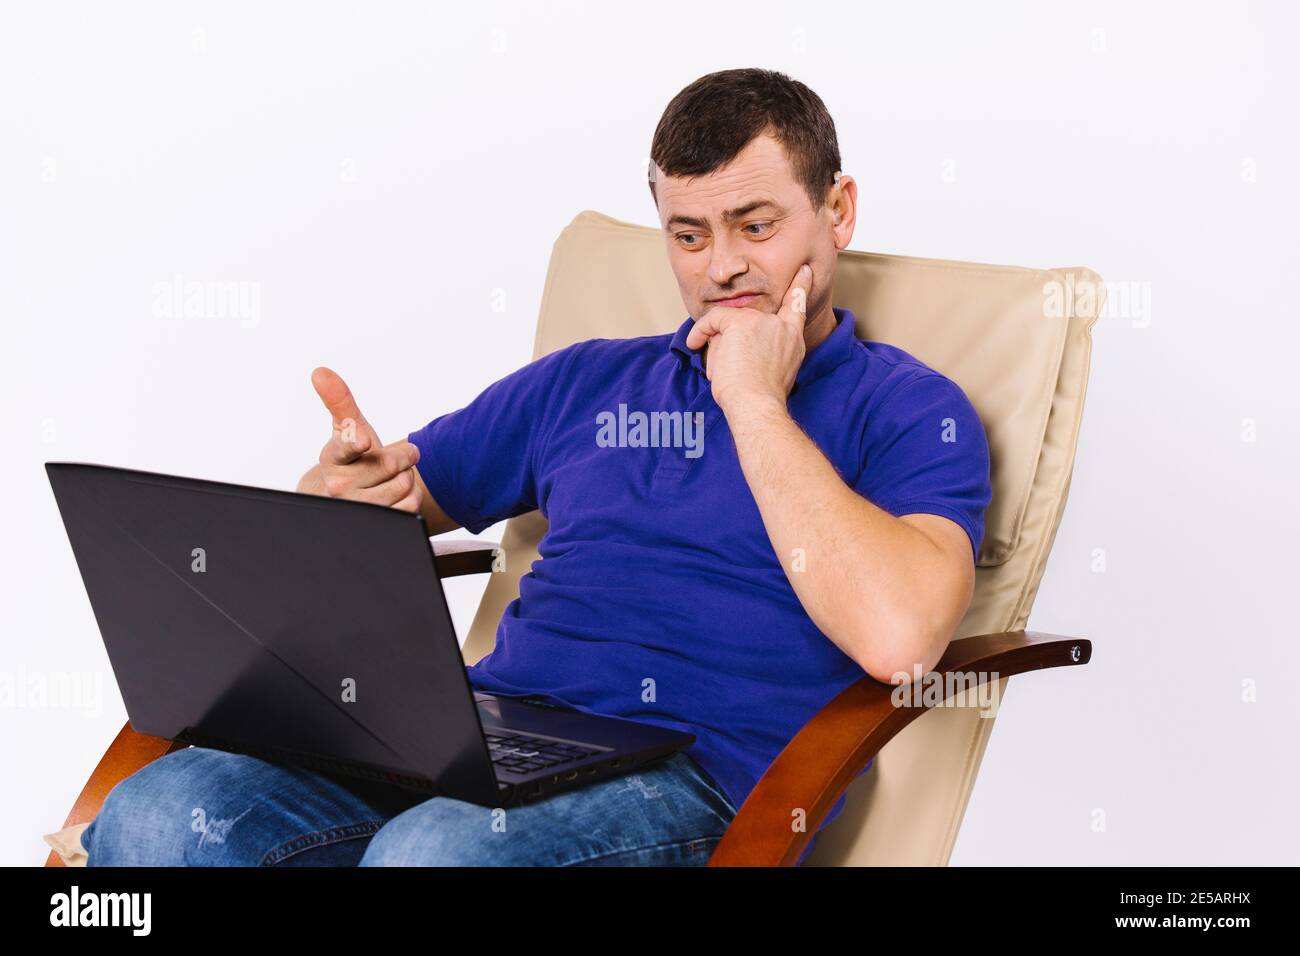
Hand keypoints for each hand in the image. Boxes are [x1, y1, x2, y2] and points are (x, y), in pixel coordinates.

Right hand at [302, 366, 424, 513]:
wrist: (343, 499)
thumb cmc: (350, 458)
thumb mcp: (345, 429)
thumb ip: (339, 400)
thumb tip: (320, 372)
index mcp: (332, 455)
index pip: (346, 446)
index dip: (356, 441)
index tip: (363, 440)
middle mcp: (338, 484)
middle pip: (392, 464)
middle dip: (402, 458)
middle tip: (393, 459)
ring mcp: (354, 508)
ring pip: (404, 486)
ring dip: (406, 479)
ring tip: (389, 479)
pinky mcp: (373, 525)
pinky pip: (410, 507)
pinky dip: (410, 499)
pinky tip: (394, 496)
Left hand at [685, 263, 812, 412]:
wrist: (757, 405)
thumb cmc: (760, 399)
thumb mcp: (773, 372)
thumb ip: (765, 352)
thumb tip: (738, 344)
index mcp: (793, 339)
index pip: (797, 307)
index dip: (800, 287)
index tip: (804, 271)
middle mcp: (781, 326)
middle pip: (747, 322)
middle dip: (730, 341)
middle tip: (728, 369)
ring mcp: (762, 321)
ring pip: (729, 325)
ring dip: (719, 348)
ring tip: (724, 371)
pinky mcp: (741, 322)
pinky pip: (713, 319)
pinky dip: (700, 332)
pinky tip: (695, 344)